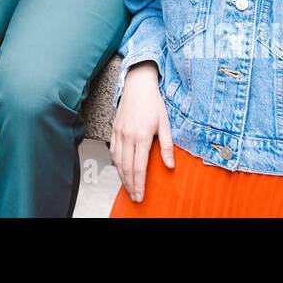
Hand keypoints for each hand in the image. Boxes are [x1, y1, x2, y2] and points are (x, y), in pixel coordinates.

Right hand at [109, 62, 172, 202]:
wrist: (137, 85)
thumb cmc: (153, 103)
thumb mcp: (165, 123)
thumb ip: (167, 146)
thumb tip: (169, 165)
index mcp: (142, 136)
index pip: (139, 166)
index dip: (140, 183)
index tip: (141, 195)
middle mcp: (128, 136)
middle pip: (127, 167)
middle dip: (130, 185)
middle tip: (134, 197)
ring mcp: (119, 133)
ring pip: (117, 161)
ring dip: (122, 177)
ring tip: (128, 188)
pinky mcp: (114, 129)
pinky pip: (113, 151)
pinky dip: (116, 164)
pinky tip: (120, 170)